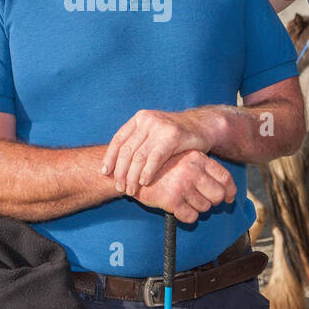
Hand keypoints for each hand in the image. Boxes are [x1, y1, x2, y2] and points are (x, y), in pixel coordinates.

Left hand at [102, 108, 219, 195]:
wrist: (203, 126)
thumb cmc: (176, 135)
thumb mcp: (154, 134)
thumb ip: (138, 143)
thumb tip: (113, 165)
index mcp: (139, 119)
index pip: (118, 140)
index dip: (109, 158)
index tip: (105, 173)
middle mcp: (147, 120)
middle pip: (126, 150)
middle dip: (120, 172)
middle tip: (119, 187)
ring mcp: (160, 127)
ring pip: (138, 156)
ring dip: (132, 176)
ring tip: (130, 190)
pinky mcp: (173, 136)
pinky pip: (155, 158)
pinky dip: (147, 172)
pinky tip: (144, 182)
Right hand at [129, 150, 235, 223]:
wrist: (132, 173)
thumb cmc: (161, 168)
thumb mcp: (184, 159)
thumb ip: (204, 170)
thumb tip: (228, 191)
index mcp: (197, 157)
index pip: (225, 177)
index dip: (230, 191)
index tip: (229, 198)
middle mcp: (191, 169)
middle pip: (218, 195)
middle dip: (212, 201)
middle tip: (201, 200)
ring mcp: (181, 184)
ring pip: (204, 207)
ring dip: (196, 208)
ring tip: (183, 200)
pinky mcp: (171, 199)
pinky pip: (191, 217)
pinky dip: (187, 216)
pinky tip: (178, 208)